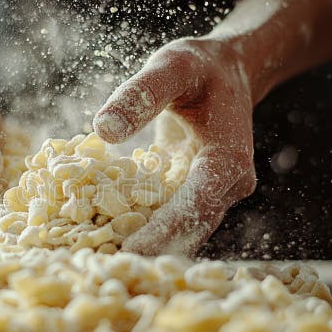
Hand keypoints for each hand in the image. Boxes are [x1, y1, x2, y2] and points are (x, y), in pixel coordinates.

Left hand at [93, 37, 257, 255]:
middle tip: (105, 265)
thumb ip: (141, 94)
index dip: (164, 229)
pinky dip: (144, 227)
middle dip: (151, 248)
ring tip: (103, 260)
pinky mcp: (196, 194)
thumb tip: (104, 129)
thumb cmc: (200, 67)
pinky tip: (108, 237)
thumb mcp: (172, 66)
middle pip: (190, 228)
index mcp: (228, 159)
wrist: (228, 72)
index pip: (196, 203)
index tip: (131, 249)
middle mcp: (228, 185)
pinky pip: (171, 217)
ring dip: (147, 244)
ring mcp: (215, 193)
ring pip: (182, 230)